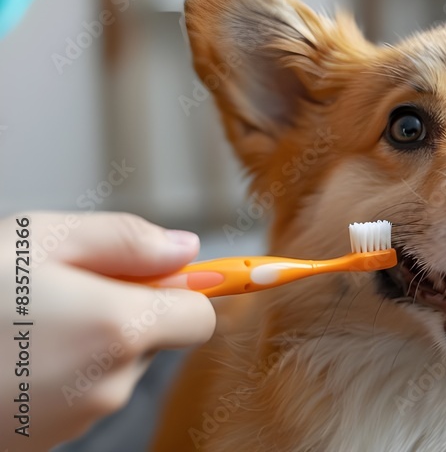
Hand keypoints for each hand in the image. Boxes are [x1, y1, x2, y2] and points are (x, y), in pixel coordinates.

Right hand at [0, 212, 216, 450]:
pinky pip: (75, 396)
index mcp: (122, 328)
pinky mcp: (44, 441)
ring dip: (85, 341)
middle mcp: (110, 383)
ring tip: (18, 321)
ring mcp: (75, 420)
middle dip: (127, 311)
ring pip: (112, 368)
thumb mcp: (41, 238)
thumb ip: (127, 241)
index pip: (201, 317)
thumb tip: (187, 249)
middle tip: (58, 288)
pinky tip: (5, 354)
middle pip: (154, 341)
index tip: (156, 276)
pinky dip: (56, 373)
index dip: (183, 291)